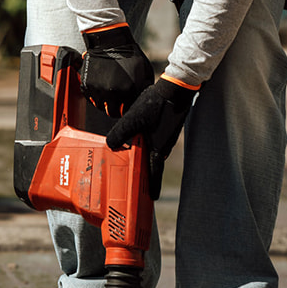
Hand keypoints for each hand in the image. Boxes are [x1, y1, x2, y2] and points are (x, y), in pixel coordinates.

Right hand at [79, 24, 153, 116]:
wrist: (110, 41)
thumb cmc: (129, 55)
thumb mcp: (144, 72)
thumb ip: (144, 89)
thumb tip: (143, 100)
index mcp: (128, 91)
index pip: (126, 111)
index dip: (126, 108)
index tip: (126, 104)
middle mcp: (112, 93)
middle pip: (112, 112)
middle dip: (115, 108)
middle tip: (117, 101)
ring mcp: (98, 89)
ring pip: (100, 106)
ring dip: (104, 102)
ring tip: (108, 92)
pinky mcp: (86, 84)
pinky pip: (90, 97)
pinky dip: (94, 94)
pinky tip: (100, 85)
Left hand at [106, 75, 198, 197]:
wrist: (176, 89)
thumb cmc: (157, 105)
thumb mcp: (134, 118)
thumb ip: (121, 132)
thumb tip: (110, 145)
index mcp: (158, 148)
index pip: (155, 173)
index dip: (153, 186)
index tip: (154, 198)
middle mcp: (164, 145)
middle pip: (153, 164)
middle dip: (146, 174)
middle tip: (139, 182)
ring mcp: (166, 136)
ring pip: (153, 151)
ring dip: (145, 158)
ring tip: (135, 161)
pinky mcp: (165, 127)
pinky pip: (155, 141)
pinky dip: (146, 144)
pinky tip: (139, 138)